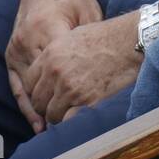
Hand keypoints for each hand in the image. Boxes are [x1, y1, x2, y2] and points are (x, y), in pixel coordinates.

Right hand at [6, 0, 102, 131]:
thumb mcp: (89, 15)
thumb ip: (88, 42)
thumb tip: (102, 71)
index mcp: (48, 29)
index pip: (59, 69)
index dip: (71, 92)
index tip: (83, 110)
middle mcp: (27, 40)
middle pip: (41, 83)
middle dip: (55, 105)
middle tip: (70, 128)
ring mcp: (15, 48)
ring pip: (26, 88)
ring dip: (39, 110)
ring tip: (54, 132)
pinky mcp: (10, 53)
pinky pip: (15, 85)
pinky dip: (25, 104)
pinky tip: (36, 122)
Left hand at [25, 13, 142, 125]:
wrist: (131, 41)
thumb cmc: (107, 36)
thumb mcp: (73, 37)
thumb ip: (56, 55)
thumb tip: (49, 70)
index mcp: (50, 55)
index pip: (28, 84)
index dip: (37, 92)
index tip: (46, 95)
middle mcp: (56, 72)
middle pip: (37, 102)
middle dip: (46, 106)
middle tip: (57, 106)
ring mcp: (70, 88)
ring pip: (51, 115)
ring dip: (59, 115)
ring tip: (70, 111)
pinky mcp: (87, 101)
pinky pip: (68, 121)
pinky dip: (71, 121)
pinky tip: (79, 116)